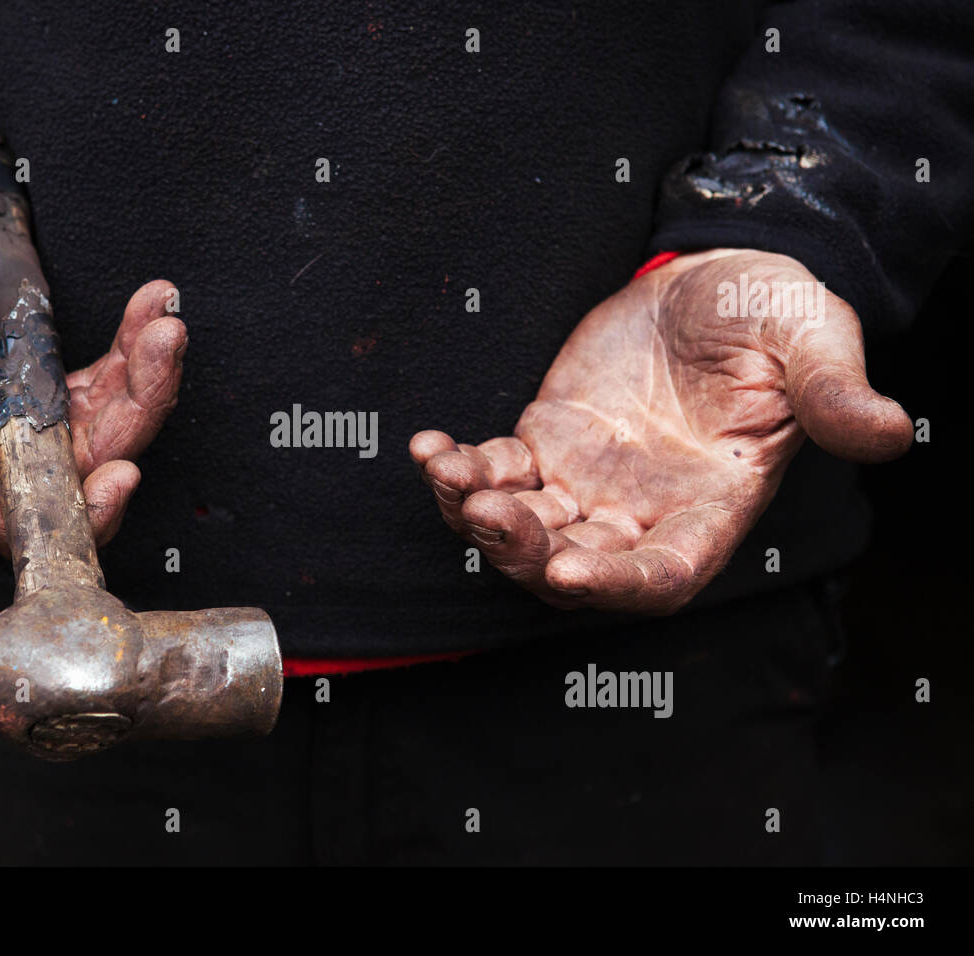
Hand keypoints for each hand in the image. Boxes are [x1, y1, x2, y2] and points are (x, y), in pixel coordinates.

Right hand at [0, 171, 184, 552]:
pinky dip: (133, 361)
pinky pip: (102, 398)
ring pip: (101, 433)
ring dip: (144, 381)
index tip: (120, 477)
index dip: (68, 507)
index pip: (5, 503)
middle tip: (163, 344)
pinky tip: (151, 312)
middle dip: (133, 413)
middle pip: (78, 466)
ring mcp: (19, 427)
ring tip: (163, 318)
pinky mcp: (45, 403)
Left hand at [410, 249, 911, 613]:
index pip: (664, 573)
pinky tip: (430, 447)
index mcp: (712, 505)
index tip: (571, 573)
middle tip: (489, 514)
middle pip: (575, 567)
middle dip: (527, 553)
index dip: (618, 584)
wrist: (712, 273)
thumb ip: (834, 389)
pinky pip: (493, 474)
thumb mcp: (811, 335)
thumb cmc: (770, 310)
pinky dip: (458, 470)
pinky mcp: (545, 443)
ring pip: (524, 531)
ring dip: (478, 517)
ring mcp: (588, 483)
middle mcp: (644, 511)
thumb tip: (888, 431)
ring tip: (449, 474)